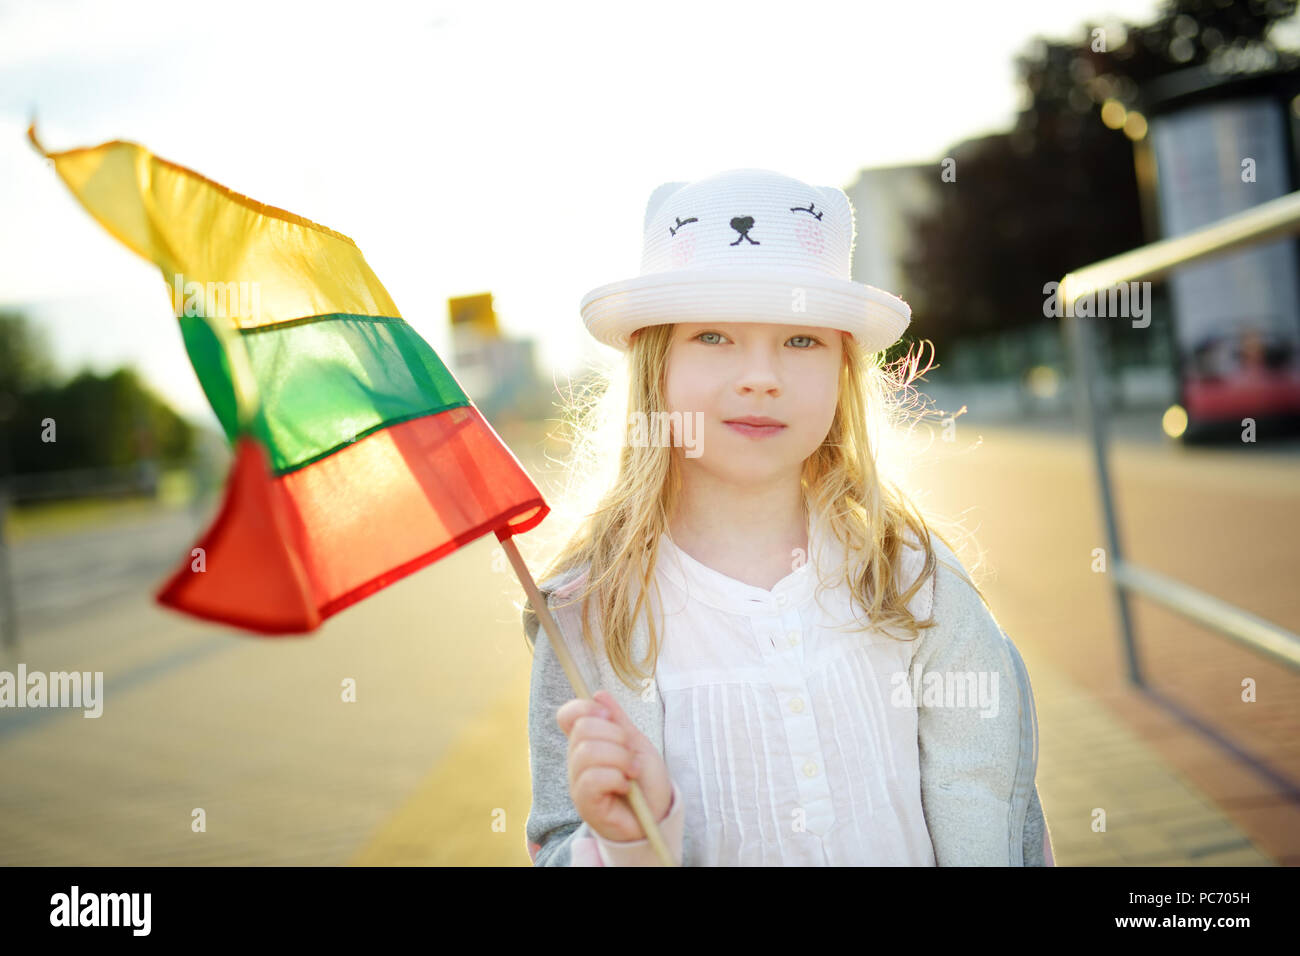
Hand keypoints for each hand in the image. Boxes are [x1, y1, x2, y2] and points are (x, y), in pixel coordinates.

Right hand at [557, 690, 672, 842]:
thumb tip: (599, 694)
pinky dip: (616, 778)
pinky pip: (592, 778)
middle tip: (631, 755)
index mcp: (588, 742)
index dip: (584, 708)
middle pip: (582, 729)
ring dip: (619, 758)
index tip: (610, 717)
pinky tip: (626, 787)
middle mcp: (578, 760)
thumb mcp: (637, 745)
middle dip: (616, 736)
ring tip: (632, 772)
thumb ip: (619, 722)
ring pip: (587, 752)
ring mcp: (578, 781)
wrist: (657, 818)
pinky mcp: (584, 803)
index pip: (568, 715)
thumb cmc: (647, 784)